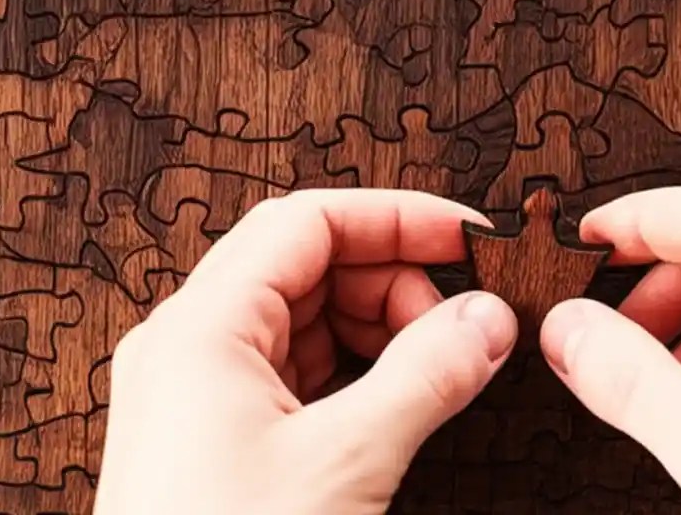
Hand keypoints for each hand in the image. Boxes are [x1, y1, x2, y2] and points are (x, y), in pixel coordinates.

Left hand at [94, 190, 517, 514]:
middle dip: (395, 278)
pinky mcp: (221, 438)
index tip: (465, 236)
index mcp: (201, 329)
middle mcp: (194, 348)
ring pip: (308, 318)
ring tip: (441, 362)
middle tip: (463, 318)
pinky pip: (300, 372)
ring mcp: (203, 394)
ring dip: (382, 326)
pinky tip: (402, 394)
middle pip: (309, 264)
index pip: (306, 223)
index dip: (394, 217)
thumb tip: (486, 320)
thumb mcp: (344, 464)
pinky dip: (358, 372)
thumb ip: (425, 376)